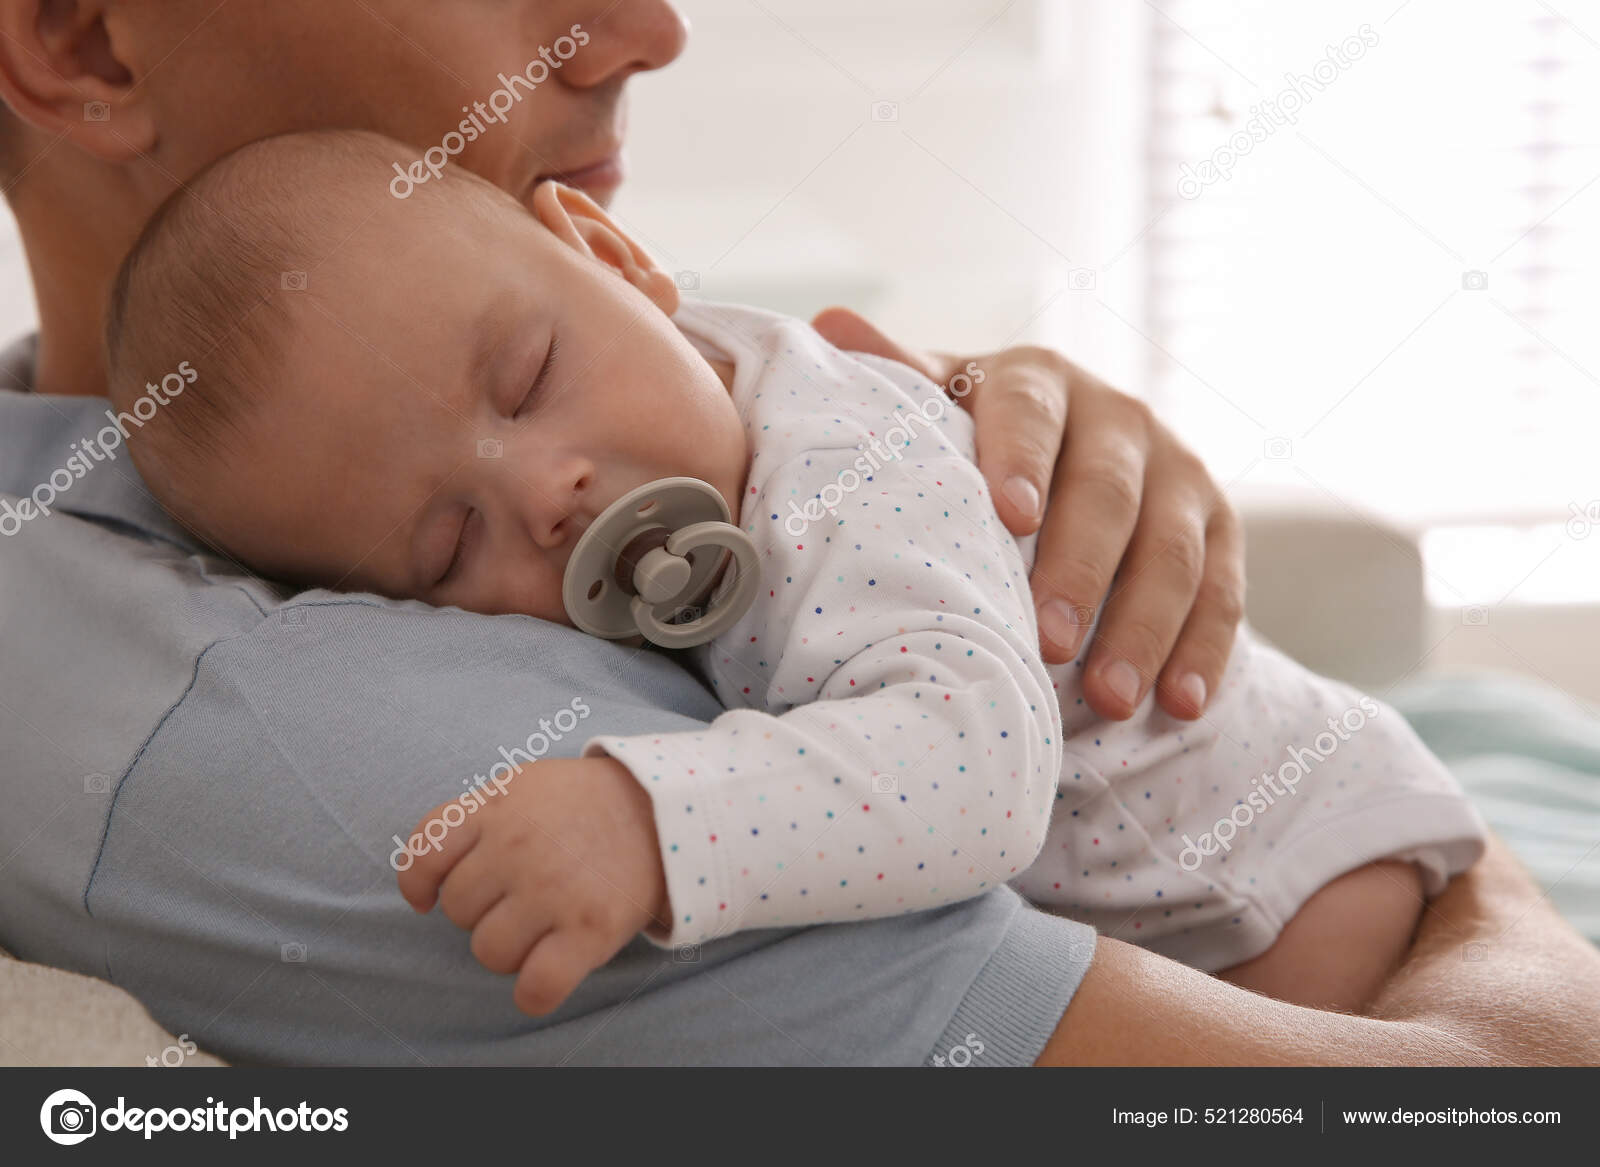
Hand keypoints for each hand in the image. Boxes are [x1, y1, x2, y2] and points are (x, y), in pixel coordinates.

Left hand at [395, 755, 667, 1015]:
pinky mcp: (590, 929)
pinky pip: (536, 986)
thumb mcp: (526, 785)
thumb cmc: (587, 804)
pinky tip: (545, 978)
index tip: (429, 898)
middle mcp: (518, 846)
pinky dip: (534, 994)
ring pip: (490, 952)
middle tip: (519, 900)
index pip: (425, 854)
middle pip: (459, 912)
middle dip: (483, 913)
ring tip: (541, 930)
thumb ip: (476, 818)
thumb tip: (426, 881)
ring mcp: (553, 889)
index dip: (418, 885)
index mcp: (498, 806)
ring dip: (510, 951)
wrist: (665, 808)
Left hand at [811, 307, 1243, 721]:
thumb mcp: (935, 409)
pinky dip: (1204, 650)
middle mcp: (1119, 418)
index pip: (1032, 413)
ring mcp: (1178, 473)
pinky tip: (1180, 704)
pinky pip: (1222, 592)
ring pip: (1173, 551)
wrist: (1062, 458)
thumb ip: (896, 381)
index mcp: (1038, 382)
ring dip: (1144, 628)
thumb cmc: (971, 444)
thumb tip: (830, 324)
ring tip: (1108, 699)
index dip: (1023, 461)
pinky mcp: (1220, 529)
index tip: (1011, 519)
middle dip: (1081, 571)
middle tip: (1047, 643)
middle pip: (1109, 493)